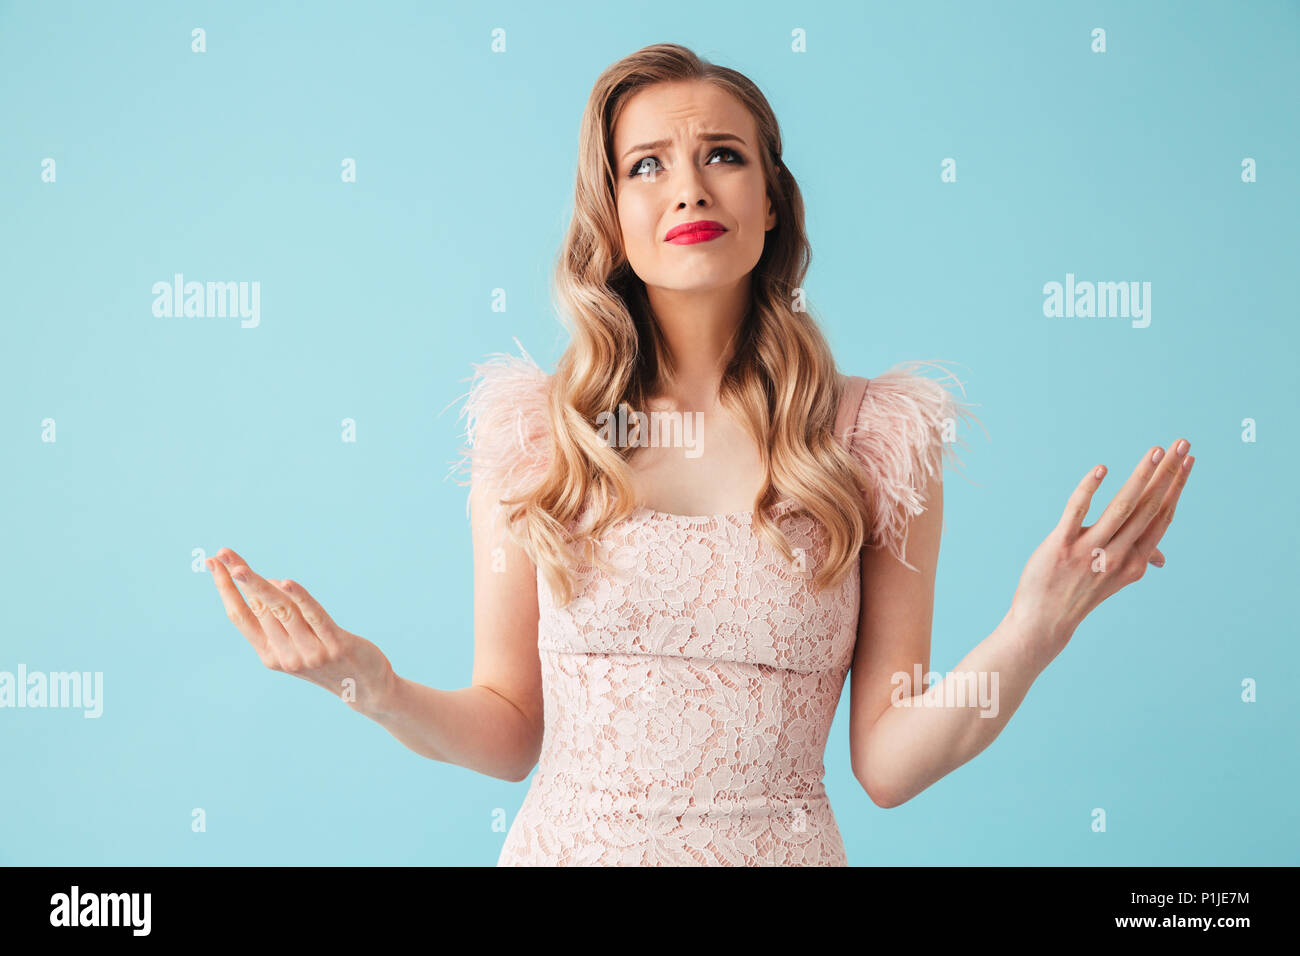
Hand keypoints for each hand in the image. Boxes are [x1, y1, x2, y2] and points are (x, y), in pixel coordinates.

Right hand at [207, 547, 397, 715]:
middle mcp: (286, 655)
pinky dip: (300, 597)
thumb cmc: (327, 659)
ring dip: (260, 586)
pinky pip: (314, 616)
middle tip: (222, 554)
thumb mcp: (298, 643)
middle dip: (239, 579)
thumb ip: (280, 618)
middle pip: (259, 609)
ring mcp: (310, 651)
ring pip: (281, 610)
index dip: (225, 589)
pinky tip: (287, 582)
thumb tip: (265, 581)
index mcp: (270, 655)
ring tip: (241, 567)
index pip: (241, 617)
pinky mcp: (335, 645)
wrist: (365, 689)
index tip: (212, 563)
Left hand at [1010, 438, 1193, 661]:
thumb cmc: (1079, 593)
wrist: (1045, 623)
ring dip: (1141, 476)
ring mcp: (1090, 551)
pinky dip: (1089, 490)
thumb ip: (1138, 559)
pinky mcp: (1061, 546)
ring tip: (1157, 451)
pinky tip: (1101, 469)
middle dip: (1168, 474)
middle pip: (1149, 507)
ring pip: (1122, 507)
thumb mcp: (1115, 579)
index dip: (1176, 487)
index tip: (1188, 461)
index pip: (1161, 516)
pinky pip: (1077, 512)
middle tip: (1183, 443)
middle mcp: (1118, 556)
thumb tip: (1160, 557)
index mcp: (1136, 561)